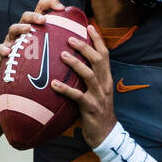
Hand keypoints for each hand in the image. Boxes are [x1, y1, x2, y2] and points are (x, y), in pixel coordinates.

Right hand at [0, 0, 65, 77]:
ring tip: (28, 31)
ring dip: (20, 28)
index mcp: (35, 27)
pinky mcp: (3, 52)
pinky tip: (8, 52)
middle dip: (35, 16)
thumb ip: (61, 44)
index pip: (42, 8)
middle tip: (44, 20)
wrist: (12, 74)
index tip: (62, 7)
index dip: (51, 4)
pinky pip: (2, 48)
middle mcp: (23, 30)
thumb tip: (85, 41)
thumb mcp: (47, 50)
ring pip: (13, 28)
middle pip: (26, 15)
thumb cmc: (35, 61)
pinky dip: (4, 49)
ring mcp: (12, 40)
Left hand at [54, 25, 115, 147]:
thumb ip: (91, 78)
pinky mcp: (90, 108)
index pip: (105, 55)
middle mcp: (105, 84)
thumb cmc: (98, 112)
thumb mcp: (98, 92)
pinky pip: (77, 96)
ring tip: (62, 55)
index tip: (89, 26)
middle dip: (85, 47)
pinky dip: (65, 89)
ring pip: (89, 75)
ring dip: (75, 64)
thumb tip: (77, 64)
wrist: (106, 134)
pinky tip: (53, 85)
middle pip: (97, 60)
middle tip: (70, 38)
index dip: (98, 40)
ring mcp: (98, 96)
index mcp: (107, 78)